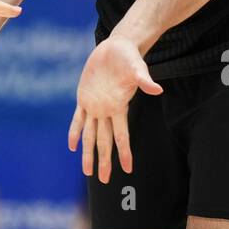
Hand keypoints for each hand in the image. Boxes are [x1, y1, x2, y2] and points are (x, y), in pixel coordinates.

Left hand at [68, 37, 162, 183]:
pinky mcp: (84, 96)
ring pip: (89, 134)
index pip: (122, 135)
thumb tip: (157, 89)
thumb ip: (144, 80)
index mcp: (119, 107)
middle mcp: (107, 110)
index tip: (128, 169)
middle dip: (104, 160)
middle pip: (105, 141)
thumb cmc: (130, 57)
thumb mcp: (137, 67)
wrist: (117, 47)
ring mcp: (94, 105)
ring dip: (88, 153)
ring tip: (87, 172)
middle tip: (104, 181)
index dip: (124, 152)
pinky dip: (74, 132)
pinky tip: (72, 146)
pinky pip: (78, 118)